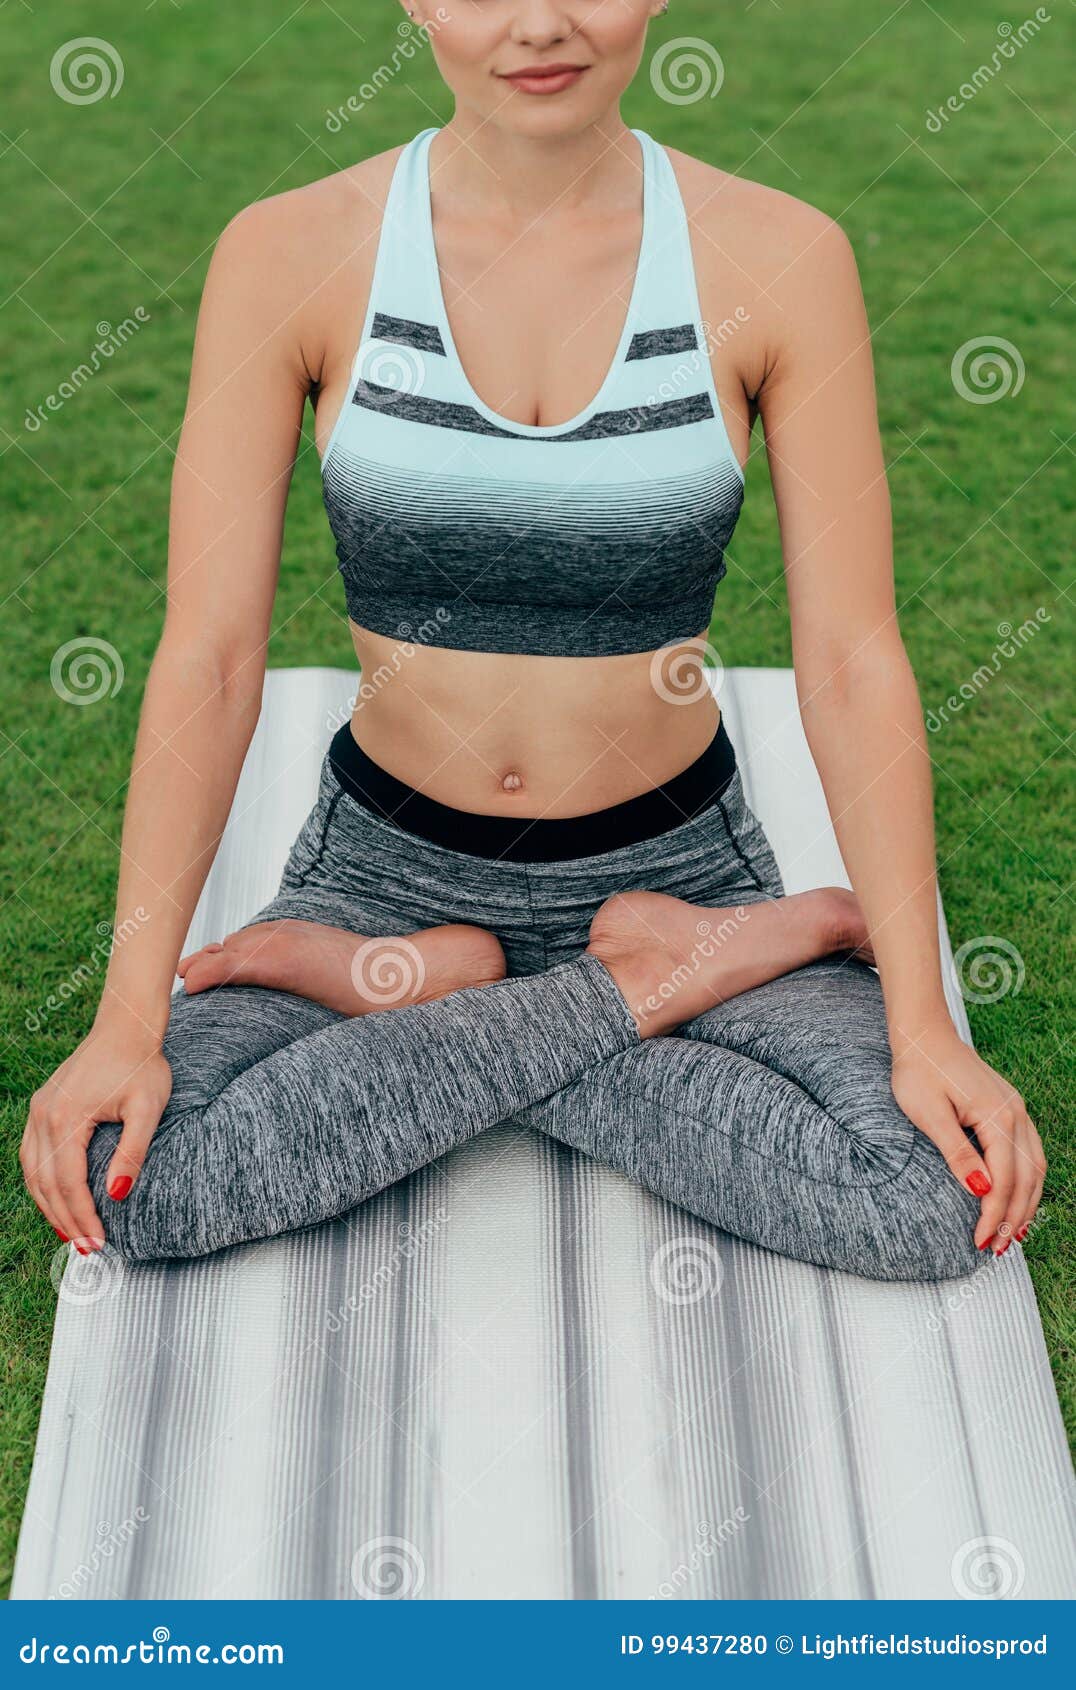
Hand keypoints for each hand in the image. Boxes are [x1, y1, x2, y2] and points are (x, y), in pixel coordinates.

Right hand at [21, 1020, 171, 1252]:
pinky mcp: (43, 1107)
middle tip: (86, 1249)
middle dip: (64, 1219)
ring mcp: (38, 1110)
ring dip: (49, 1205)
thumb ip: (133, 1153)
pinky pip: (32, 1154)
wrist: (127, 1027)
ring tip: (70, 1234)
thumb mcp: (148, 1108)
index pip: (68, 1182)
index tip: (98, 1242)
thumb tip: (117, 1196)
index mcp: (66, 1116)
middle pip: (45, 1182)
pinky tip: (56, 1200)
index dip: (81, 1216)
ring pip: (32, 1171)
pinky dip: (42, 1182)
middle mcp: (43, 1115)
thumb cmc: (142, 1064)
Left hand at [890, 1024, 1044, 1252]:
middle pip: (1027, 1178)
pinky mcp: (1009, 1109)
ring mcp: (1016, 1110)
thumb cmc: (918, 1071)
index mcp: (997, 1116)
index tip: (981, 1242)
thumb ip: (957, 1152)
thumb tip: (980, 1190)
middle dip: (1014, 1217)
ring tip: (1013, 1235)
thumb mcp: (929, 1114)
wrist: (923, 1034)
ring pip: (1035, 1167)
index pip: (1004, 1179)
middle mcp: (1015, 1114)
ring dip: (1027, 1203)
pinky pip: (1029, 1153)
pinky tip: (1017, 1198)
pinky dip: (1027, 1181)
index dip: (994, 1214)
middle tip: (998, 1249)